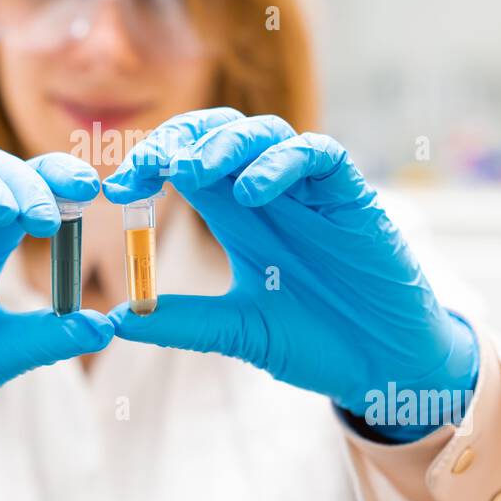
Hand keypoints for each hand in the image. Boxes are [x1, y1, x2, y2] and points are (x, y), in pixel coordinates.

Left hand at [102, 108, 476, 438]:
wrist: (385, 367)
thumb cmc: (318, 342)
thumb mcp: (238, 331)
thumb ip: (182, 322)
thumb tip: (115, 320)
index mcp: (238, 217)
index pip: (188, 165)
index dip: (151, 165)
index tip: (117, 188)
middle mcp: (271, 193)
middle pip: (219, 136)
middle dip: (180, 141)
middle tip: (147, 166)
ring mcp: (312, 191)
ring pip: (265, 133)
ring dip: (223, 146)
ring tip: (190, 171)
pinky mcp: (352, 196)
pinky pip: (319, 154)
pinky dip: (282, 162)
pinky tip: (251, 189)